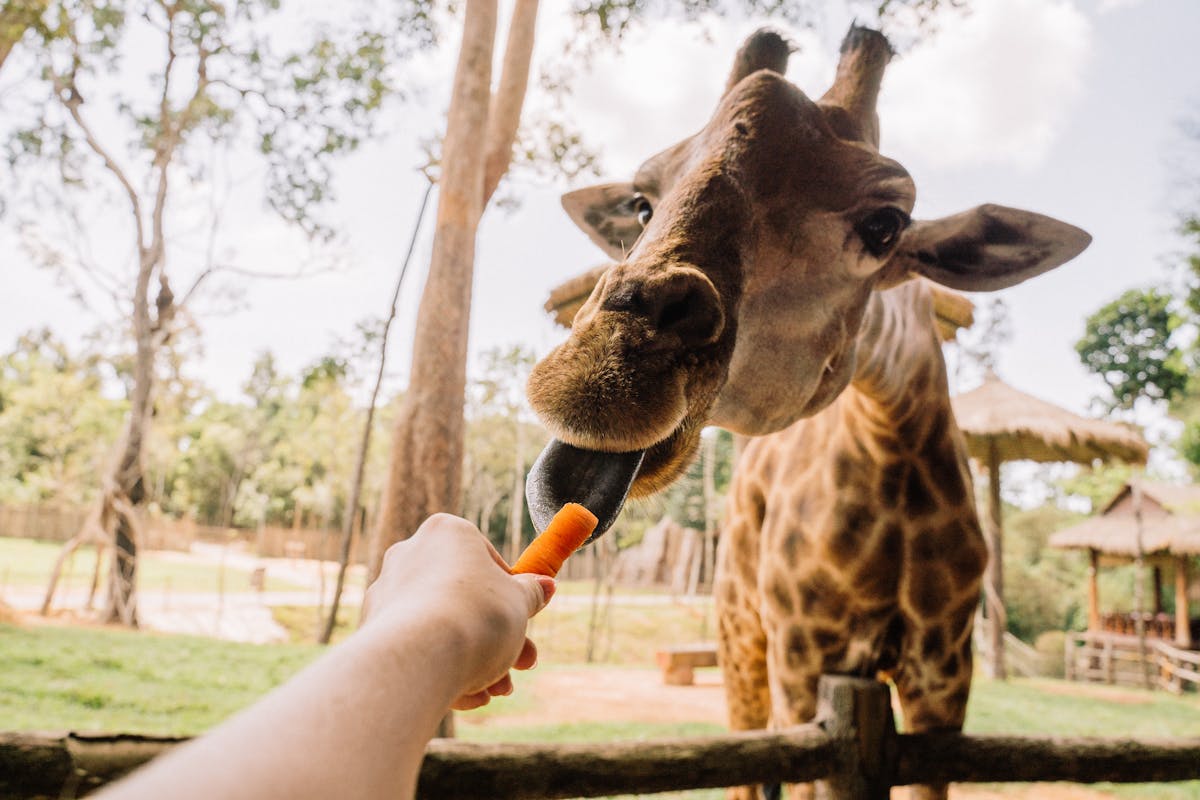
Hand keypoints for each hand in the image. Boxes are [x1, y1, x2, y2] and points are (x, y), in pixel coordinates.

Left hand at [362, 513, 553, 709]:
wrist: (420, 659)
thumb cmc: (477, 619)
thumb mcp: (520, 604)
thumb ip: (530, 593)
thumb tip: (545, 586)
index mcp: (447, 533)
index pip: (487, 561)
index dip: (513, 595)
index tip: (526, 620)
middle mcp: (410, 554)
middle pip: (465, 599)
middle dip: (499, 637)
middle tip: (523, 664)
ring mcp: (388, 593)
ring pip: (443, 628)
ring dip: (477, 660)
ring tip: (497, 690)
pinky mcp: (372, 631)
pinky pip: (419, 648)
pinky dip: (444, 670)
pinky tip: (468, 697)